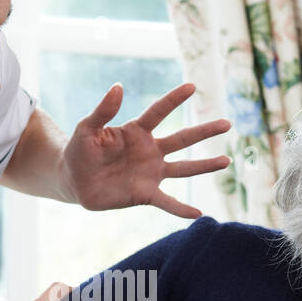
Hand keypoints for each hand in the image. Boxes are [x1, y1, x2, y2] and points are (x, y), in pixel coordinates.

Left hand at [63, 82, 230, 217]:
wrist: (74, 180)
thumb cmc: (80, 150)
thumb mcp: (87, 128)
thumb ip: (103, 110)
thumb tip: (118, 87)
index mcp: (136, 131)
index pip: (159, 112)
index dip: (174, 100)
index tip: (192, 87)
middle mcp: (150, 150)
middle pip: (183, 138)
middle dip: (205, 131)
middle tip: (227, 123)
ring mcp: (151, 173)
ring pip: (184, 168)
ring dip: (205, 166)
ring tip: (226, 161)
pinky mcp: (145, 194)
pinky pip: (167, 202)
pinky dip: (182, 209)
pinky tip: (198, 214)